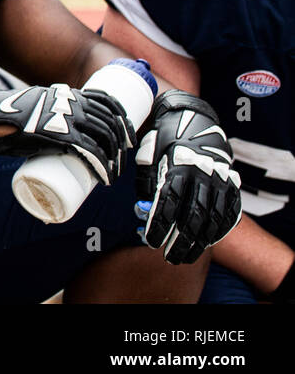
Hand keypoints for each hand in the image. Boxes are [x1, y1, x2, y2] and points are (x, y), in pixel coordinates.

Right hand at [0, 81, 133, 184]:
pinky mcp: (59, 135)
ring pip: (105, 137)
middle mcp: (69, 103)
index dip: (121, 117)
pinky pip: (90, 151)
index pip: (105, 100)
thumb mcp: (32, 108)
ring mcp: (65, 118)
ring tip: (114, 171)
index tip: (126, 132)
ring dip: (116, 157)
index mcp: (65, 94)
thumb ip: (47, 116)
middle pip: (109, 120)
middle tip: (122, 158)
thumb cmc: (4, 117)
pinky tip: (108, 176)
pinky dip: (103, 165)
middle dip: (123, 141)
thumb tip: (55, 135)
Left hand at [135, 91, 241, 263]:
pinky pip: (230, 212)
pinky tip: (209, 242)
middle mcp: (201, 175)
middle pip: (191, 217)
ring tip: (187, 255)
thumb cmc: (163, 138)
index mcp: (177, 167)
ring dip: (200, 241)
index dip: (159, 226)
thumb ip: (147, 183)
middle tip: (169, 257)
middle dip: (180, 241)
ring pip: (212, 219)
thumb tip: (143, 211)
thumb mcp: (149, 154)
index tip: (151, 242)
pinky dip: (220, 230)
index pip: (167, 204)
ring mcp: (220, 180)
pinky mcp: (231, 183)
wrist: (193, 116)